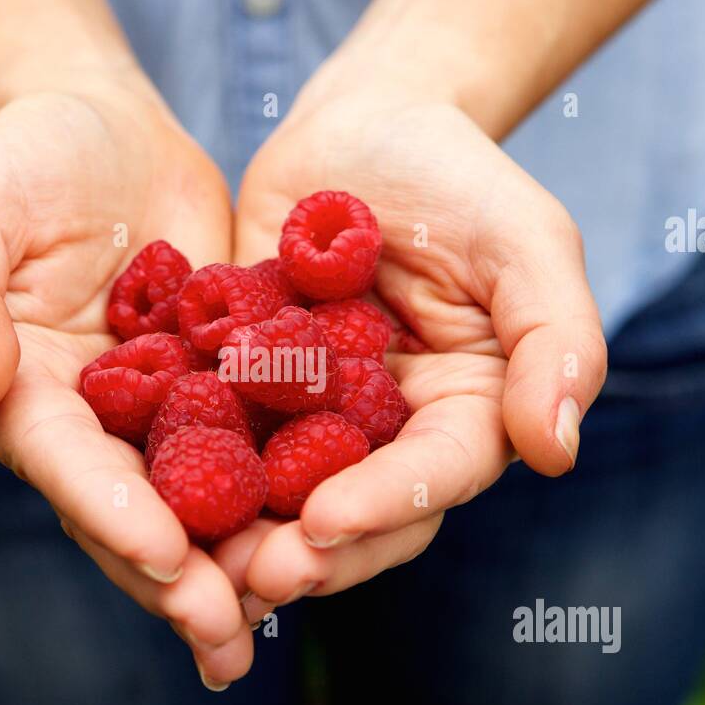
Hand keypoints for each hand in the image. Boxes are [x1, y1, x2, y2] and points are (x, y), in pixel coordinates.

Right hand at [0, 85, 252, 688]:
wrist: (101, 128)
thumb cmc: (17, 161)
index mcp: (18, 398)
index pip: (63, 464)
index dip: (111, 513)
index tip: (165, 556)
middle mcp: (87, 426)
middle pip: (132, 512)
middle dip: (178, 578)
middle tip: (230, 635)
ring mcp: (157, 412)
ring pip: (198, 499)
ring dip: (236, 559)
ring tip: (286, 608)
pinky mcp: (217, 385)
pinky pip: (253, 442)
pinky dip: (287, 487)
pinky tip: (333, 529)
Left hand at [221, 87, 606, 617]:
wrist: (361, 127)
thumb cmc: (459, 177)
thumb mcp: (527, 241)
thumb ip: (558, 340)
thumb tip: (557, 450)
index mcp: (465, 415)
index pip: (433, 477)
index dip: (383, 506)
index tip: (324, 523)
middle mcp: (388, 435)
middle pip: (356, 515)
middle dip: (308, 554)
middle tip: (253, 578)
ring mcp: (312, 421)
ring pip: (280, 499)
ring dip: (243, 537)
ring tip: (197, 562)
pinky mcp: (246, 394)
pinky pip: (216, 441)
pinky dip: (185, 474)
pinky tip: (145, 496)